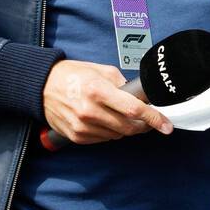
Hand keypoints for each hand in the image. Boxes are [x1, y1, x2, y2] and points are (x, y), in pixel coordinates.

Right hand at [43, 59, 171, 144]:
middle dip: (143, 124)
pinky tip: (104, 119)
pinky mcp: (77, 136)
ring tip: (118, 114)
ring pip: (118, 135)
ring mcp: (82, 126)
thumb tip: (141, 97)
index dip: (154, 119)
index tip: (167, 126)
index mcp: (98, 91)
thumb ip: (123, 84)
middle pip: (129, 127)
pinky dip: (110, 131)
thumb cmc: (73, 75)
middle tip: (147, 118)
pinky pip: (104, 139)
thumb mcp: (101, 70)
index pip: (133, 109)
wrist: (42, 86)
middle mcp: (89, 111)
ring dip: (125, 128)